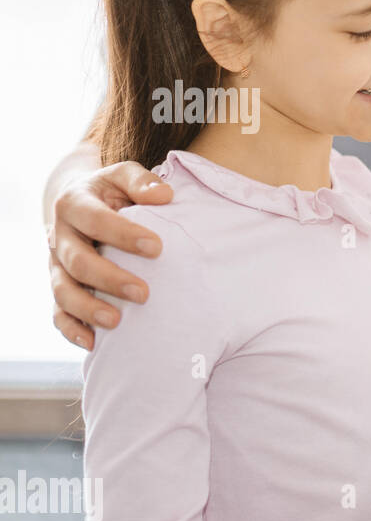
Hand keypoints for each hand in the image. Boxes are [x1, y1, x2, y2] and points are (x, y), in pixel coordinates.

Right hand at [48, 162, 172, 348]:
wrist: (78, 200)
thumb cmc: (111, 191)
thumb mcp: (122, 176)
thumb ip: (141, 182)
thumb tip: (165, 195)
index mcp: (74, 204)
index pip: (94, 219)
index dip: (122, 233)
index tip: (156, 247)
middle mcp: (60, 236)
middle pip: (77, 261)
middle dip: (109, 279)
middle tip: (144, 293)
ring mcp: (56, 264)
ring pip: (62, 290)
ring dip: (87, 308)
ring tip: (116, 321)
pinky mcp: (60, 285)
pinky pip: (58, 311)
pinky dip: (71, 329)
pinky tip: (93, 343)